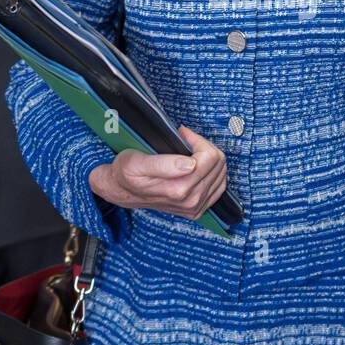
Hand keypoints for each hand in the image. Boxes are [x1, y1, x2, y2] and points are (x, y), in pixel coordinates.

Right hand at [88, 124, 227, 221]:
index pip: (210, 157)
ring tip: (190, 153)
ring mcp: (195, 207)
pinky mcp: (197, 209)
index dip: (197, 140)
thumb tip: (190, 164)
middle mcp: (191, 201)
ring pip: (221, 173)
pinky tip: (198, 166)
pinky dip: (212, 172)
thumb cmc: (127, 174)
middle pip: (218, 163)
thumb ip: (164, 164)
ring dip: (208, 158)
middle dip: (204, 147)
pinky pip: (219, 186)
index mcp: (179, 189)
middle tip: (186, 141)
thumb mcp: (136, 163)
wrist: (122, 192)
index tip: (182, 135)